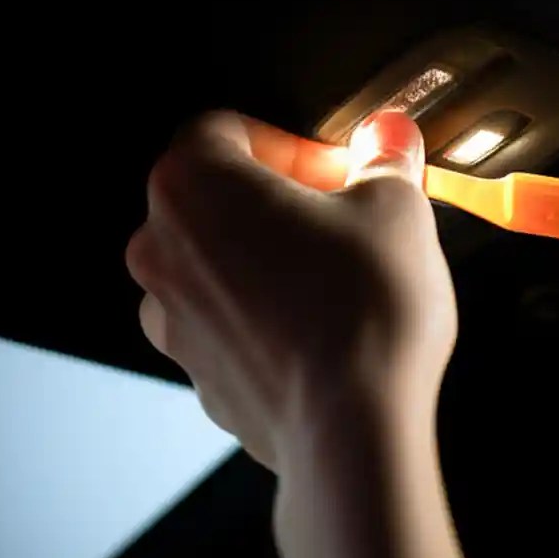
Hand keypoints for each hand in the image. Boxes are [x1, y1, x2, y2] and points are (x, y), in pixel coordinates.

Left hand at [125, 111, 455, 472]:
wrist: (351, 426)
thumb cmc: (362, 311)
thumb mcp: (396, 207)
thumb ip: (386, 157)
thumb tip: (388, 135)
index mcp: (192, 186)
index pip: (229, 130)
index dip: (296, 145)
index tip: (343, 171)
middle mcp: (162, 250)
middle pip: (222, 200)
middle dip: (287, 203)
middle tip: (351, 221)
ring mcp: (173, 319)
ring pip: (224, 265)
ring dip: (276, 262)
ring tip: (343, 280)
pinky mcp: (201, 374)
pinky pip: (234, 325)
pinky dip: (272, 317)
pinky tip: (330, 328)